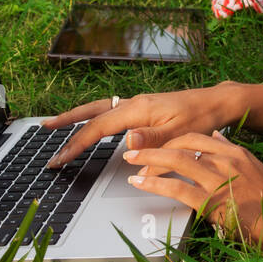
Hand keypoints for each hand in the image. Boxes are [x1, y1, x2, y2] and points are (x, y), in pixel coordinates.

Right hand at [42, 83, 244, 166]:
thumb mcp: (180, 133)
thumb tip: (126, 142)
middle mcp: (134, 104)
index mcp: (138, 109)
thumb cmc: (202, 118)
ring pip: (100, 109)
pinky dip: (95, 118)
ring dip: (78, 117)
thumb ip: (152, 139)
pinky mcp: (143, 108)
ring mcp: (138, 104)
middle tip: (44, 128)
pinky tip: (92, 125)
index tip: (59, 159)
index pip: (98, 128)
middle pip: (92, 111)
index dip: (76, 144)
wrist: (217, 102)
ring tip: (58, 125)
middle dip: (67, 121)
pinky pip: (111, 111)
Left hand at [123, 130, 262, 254]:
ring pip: (175, 162)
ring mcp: (219, 180)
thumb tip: (216, 136)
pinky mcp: (212, 202)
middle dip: (154, 147)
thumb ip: (233, 153)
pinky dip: (155, 185)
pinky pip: (177, 188)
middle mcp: (227, 161)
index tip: (157, 143)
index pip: (198, 137)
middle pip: (182, 146)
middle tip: (134, 151)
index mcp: (236, 153)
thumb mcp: (255, 169)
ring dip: (148, 162)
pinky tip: (141, 184)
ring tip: (130, 164)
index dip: (173, 139)